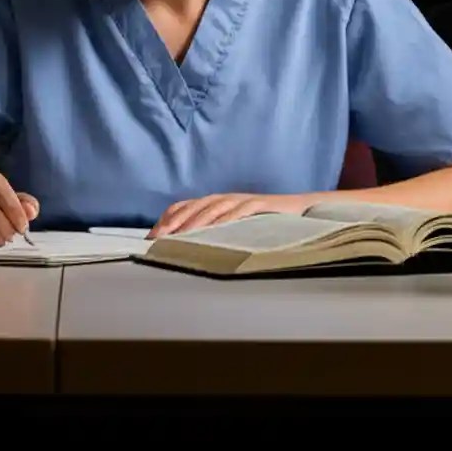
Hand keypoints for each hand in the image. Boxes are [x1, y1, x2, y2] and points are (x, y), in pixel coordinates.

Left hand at [148, 193, 307, 237]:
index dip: (166, 220)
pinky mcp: (259, 205)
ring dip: (194, 221)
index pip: (183, 206)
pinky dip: (225, 219)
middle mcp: (225, 199)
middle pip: (193, 206)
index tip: (151, 238)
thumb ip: (213, 235)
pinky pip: (239, 211)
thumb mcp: (234, 229)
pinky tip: (214, 229)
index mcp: (215, 204)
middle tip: (158, 238)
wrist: (300, 210)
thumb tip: (185, 252)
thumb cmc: (264, 224)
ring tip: (179, 235)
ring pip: (212, 207)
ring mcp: (242, 200)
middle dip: (173, 222)